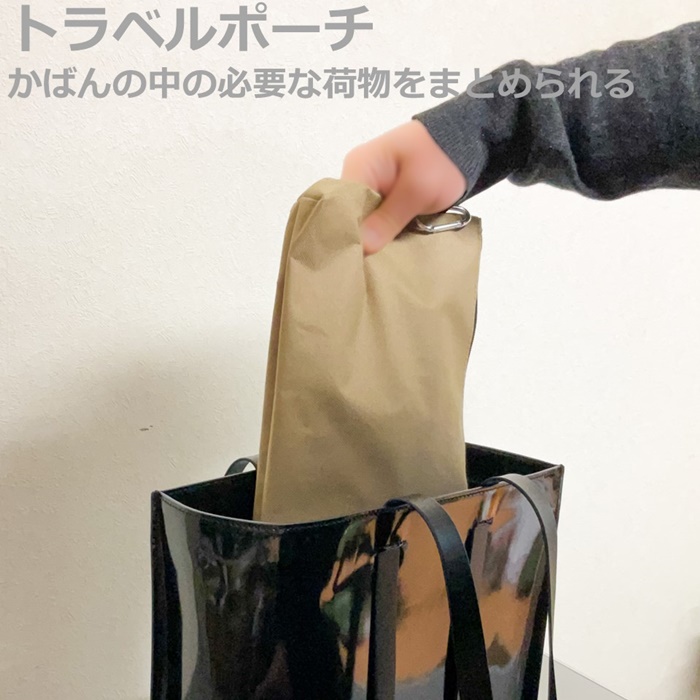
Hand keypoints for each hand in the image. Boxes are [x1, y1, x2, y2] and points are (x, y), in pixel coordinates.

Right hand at [341, 120, 466, 254]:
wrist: (465, 140)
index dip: (345, 234)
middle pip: (347, 215)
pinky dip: (381, 233)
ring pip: (362, 220)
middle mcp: (357, 176)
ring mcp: (371, 186)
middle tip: (365, 268)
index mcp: (358, 167)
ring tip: (375, 264)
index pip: (338, 207)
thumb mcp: (416, 191)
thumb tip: (362, 248)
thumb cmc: (441, 159)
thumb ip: (388, 219)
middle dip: (358, 240)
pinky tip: (385, 251)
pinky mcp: (384, 196)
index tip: (353, 261)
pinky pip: (375, 219)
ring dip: (371, 239)